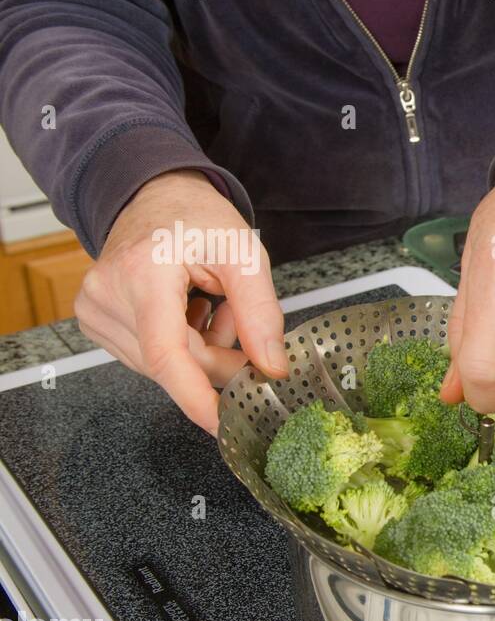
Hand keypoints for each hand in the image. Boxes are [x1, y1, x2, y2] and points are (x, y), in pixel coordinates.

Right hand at [74, 169, 287, 433]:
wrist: (156, 196)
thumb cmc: (196, 218)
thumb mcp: (244, 254)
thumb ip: (261, 313)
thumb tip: (272, 368)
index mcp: (143, 273)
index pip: (166, 354)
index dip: (196, 397)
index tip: (222, 424)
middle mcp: (108, 294)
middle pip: (174, 363)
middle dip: (220, 363)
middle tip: (250, 342)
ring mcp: (95, 310)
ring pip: (163, 365)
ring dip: (201, 350)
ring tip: (213, 307)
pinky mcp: (95, 321)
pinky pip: (149, 356)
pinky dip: (181, 345)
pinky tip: (191, 314)